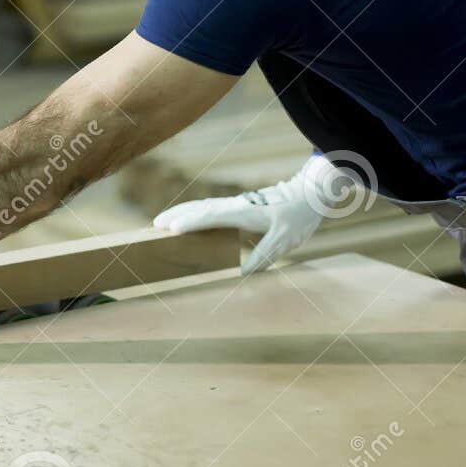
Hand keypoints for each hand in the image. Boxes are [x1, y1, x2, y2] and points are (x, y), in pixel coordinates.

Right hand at [150, 154, 354, 274]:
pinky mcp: (239, 206)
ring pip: (204, 206)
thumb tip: (242, 273)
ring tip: (164, 220)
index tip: (173, 227)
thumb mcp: (285, 239)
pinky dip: (196, 212)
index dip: (192, 222)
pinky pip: (212, 209)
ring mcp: (237, 204)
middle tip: (156, 224)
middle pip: (201, 208)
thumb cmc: (298, 216)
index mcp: (244, 212)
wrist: (308, 193)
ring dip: (184, 212)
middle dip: (179, 215)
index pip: (212, 216)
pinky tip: (190, 218)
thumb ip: (263, 255)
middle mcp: (236, 206)